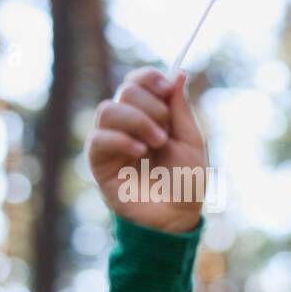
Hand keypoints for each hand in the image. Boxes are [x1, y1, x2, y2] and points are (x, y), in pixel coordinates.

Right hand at [85, 67, 208, 232]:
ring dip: (137, 121)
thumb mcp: (191, 142)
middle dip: (149, 105)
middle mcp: (128, 125)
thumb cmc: (186, 183)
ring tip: (156, 143)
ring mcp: (111, 142)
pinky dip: (121, 139)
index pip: (138, 82)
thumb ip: (180, 110)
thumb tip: (177, 73)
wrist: (176, 218)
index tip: (166, 87)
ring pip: (108, 110)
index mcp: (150, 117)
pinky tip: (140, 152)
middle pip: (125, 91)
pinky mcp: (99, 162)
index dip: (149, 78)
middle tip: (165, 130)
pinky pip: (99, 138)